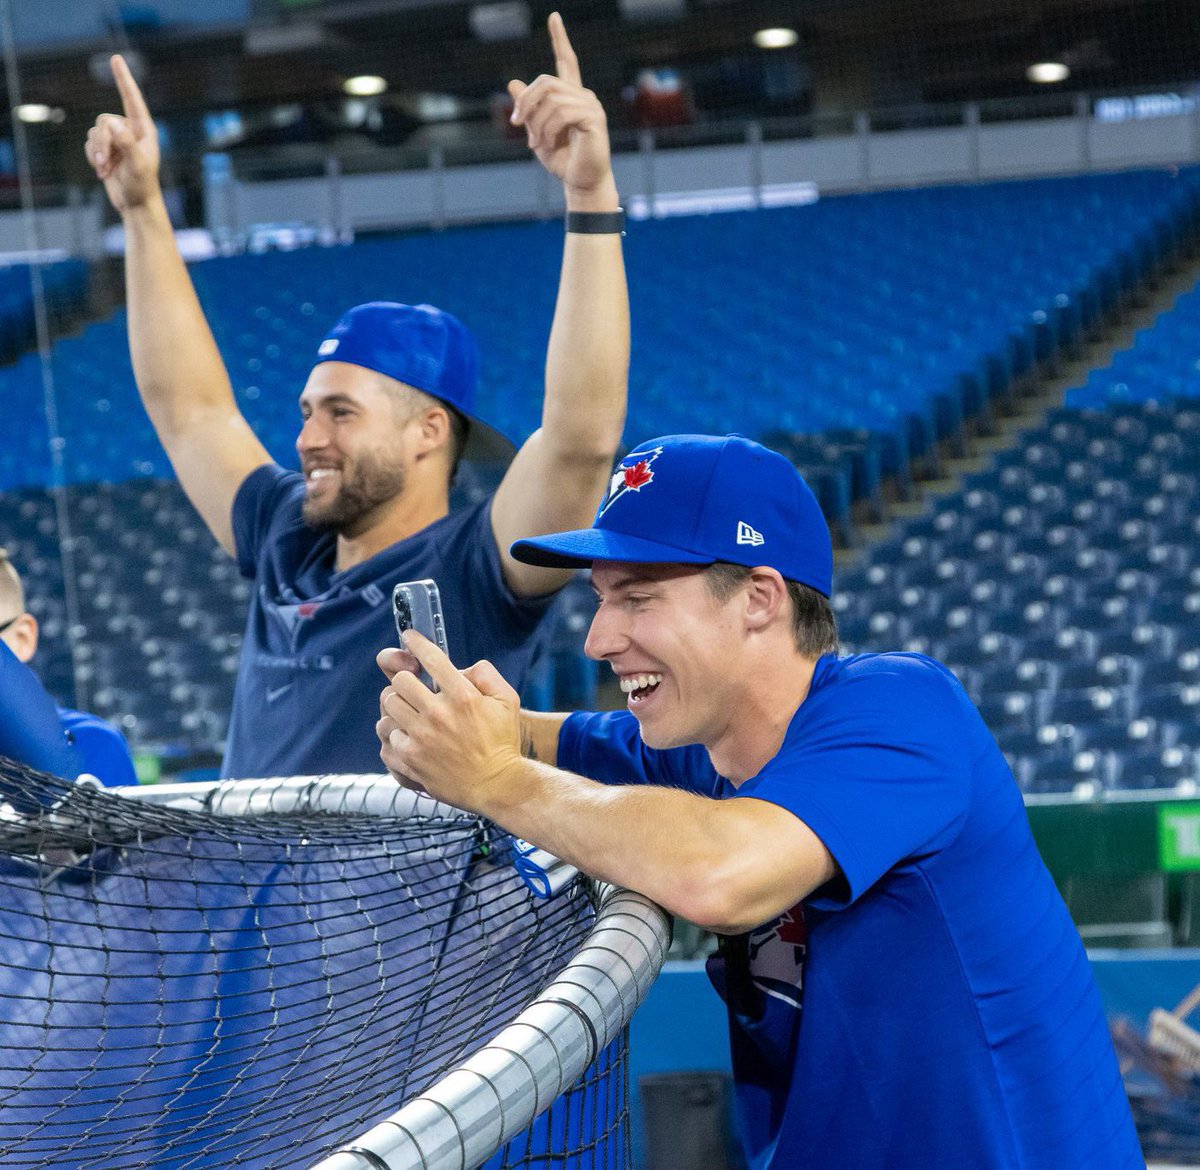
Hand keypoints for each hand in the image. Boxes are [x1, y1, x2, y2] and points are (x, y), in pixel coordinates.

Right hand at [85, 55, 160, 215]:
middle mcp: (130, 131)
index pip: (132, 99)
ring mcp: (117, 140)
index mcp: (144, 131)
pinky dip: (93, 157)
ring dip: (97, 152)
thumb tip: (114, 124)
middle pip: (104, 121)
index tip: (116, 58)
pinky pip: (90, 144)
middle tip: (105, 163)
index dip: (124, 79)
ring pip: (94, 132)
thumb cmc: (142, 186)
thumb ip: (126, 144)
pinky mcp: (107, 150)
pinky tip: (103, 171)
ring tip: (106, 170)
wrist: (135, 204)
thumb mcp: (137, 165)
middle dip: (101, 142)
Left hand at [375, 633, 523, 811]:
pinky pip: (386, 735)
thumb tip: (460, 668)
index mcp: (463, 696)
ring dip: (397, 705)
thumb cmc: (503, 741)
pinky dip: (394, 733)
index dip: (416, 642)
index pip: (431, 658)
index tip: (409, 636)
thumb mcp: (508, 700)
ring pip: (389, 706)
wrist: (497, 784)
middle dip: (406, 679)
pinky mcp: (410, 760)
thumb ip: (486, 674)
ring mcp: (421, 738)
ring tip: (409, 712)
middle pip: (400, 680)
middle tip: (413, 687)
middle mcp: (438, 714)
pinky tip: (408, 736)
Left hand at [508, 12, 615, 208]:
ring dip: (536, 123)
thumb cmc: (563, 161)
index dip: (559, 39)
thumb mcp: (537, 133)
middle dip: (526, 101)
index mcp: (571, 97)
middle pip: (546, 82)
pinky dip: (547, 130)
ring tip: (536, 143)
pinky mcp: (594, 119)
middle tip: (518, 124)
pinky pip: (562, 113)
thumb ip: (528, 109)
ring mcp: (590, 106)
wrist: (581, 184)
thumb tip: (512, 82)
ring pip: (551, 99)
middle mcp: (583, 96)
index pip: (566, 61)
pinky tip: (546, 144)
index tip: (553, 17)